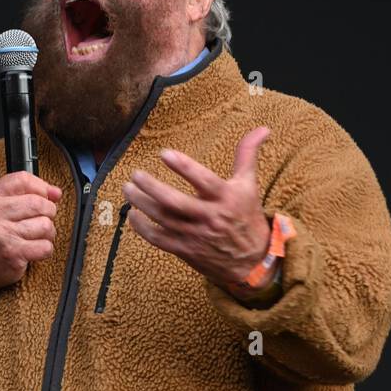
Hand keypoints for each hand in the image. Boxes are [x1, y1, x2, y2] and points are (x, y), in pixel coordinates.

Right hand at [0, 171, 61, 316]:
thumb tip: (56, 193)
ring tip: (37, 237)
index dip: (42, 187)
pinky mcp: (13, 253)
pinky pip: (45, 247)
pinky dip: (45, 249)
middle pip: (39, 203)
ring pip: (45, 225)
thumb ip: (25, 194)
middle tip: (41, 221)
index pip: (23, 180)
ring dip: (48, 233)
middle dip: (48, 212)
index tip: (47, 196)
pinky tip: (34, 249)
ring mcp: (3, 233)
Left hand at [121, 128, 272, 293]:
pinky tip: (132, 215)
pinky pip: (160, 240)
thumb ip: (247, 155)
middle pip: (175, 203)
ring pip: (163, 219)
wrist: (251, 261)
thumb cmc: (246, 217)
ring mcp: (195, 235)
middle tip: (135, 175)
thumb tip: (262, 128)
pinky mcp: (186, 250)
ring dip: (142, 204)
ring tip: (128, 188)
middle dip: (152, 188)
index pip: (204, 181)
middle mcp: (209, 217)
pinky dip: (143, 229)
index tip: (164, 153)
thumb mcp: (249, 185)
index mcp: (226, 198)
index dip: (185, 168)